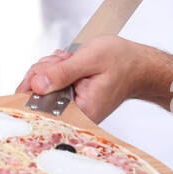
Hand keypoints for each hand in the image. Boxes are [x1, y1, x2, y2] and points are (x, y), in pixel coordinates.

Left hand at [16, 35, 152, 123]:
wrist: (137, 64)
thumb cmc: (122, 61)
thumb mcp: (90, 59)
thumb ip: (62, 72)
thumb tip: (36, 85)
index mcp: (81, 111)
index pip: (39, 105)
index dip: (34, 82)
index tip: (48, 66)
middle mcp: (75, 114)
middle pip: (36, 93)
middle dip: (46, 69)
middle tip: (65, 60)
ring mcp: (71, 106)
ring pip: (42, 85)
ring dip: (52, 67)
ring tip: (71, 60)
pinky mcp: (70, 98)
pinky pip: (51, 83)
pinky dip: (56, 69)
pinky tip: (70, 63)